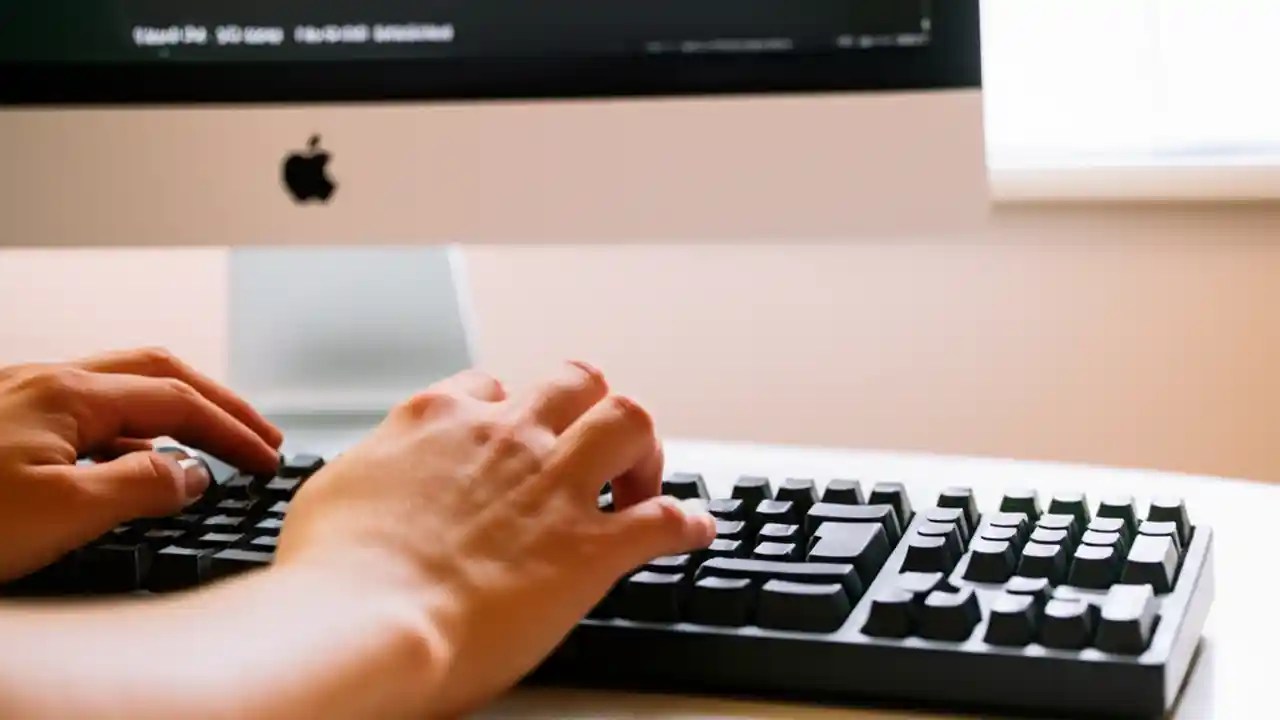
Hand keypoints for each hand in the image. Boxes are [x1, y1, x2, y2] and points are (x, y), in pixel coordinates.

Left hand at [0, 348, 281, 581]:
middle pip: (157, 374)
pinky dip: (128, 432)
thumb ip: (140, 486)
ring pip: (118, 390)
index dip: (231, 431)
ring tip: (207, 447)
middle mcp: (44, 383)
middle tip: (258, 435)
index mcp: (67, 394)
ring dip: (173, 413)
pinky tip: (130, 462)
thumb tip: (194, 476)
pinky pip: (84, 416)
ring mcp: (18, 401)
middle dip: (215, 403)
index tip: (267, 461)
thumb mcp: (63, 510)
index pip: (178, 401)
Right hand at [277, 362, 716, 716]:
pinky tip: (695, 531)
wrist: (361, 624)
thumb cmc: (333, 574)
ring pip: (630, 420)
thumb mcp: (335, 494)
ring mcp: (553, 484)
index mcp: (439, 421)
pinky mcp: (590, 546)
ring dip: (644, 448)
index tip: (514, 434)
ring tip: (642, 477)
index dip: (509, 411)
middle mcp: (505, 437)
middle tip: (591, 447)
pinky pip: (666, 518)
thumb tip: (371, 482)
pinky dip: (688, 523)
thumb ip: (373, 472)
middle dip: (590, 407)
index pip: (490, 387)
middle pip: (576, 380)